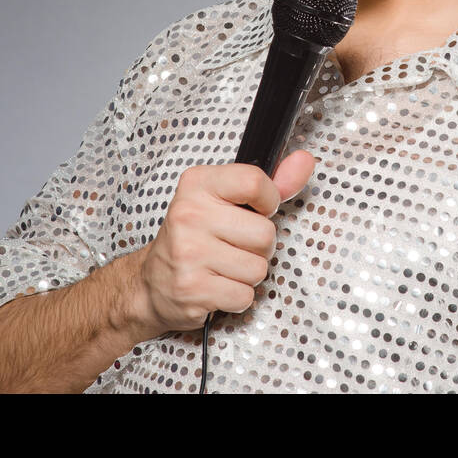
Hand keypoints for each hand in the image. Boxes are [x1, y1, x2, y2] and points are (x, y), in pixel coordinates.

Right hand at [129, 149, 315, 334]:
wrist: (152, 282)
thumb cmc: (197, 236)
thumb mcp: (227, 199)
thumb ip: (271, 182)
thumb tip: (305, 161)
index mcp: (198, 183)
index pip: (255, 182)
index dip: (268, 201)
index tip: (256, 209)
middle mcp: (189, 214)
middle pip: (265, 234)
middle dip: (259, 247)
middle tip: (233, 245)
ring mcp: (188, 252)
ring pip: (258, 268)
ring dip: (248, 274)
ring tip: (223, 266)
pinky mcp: (192, 289)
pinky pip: (244, 295)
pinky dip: (237, 296)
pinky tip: (216, 285)